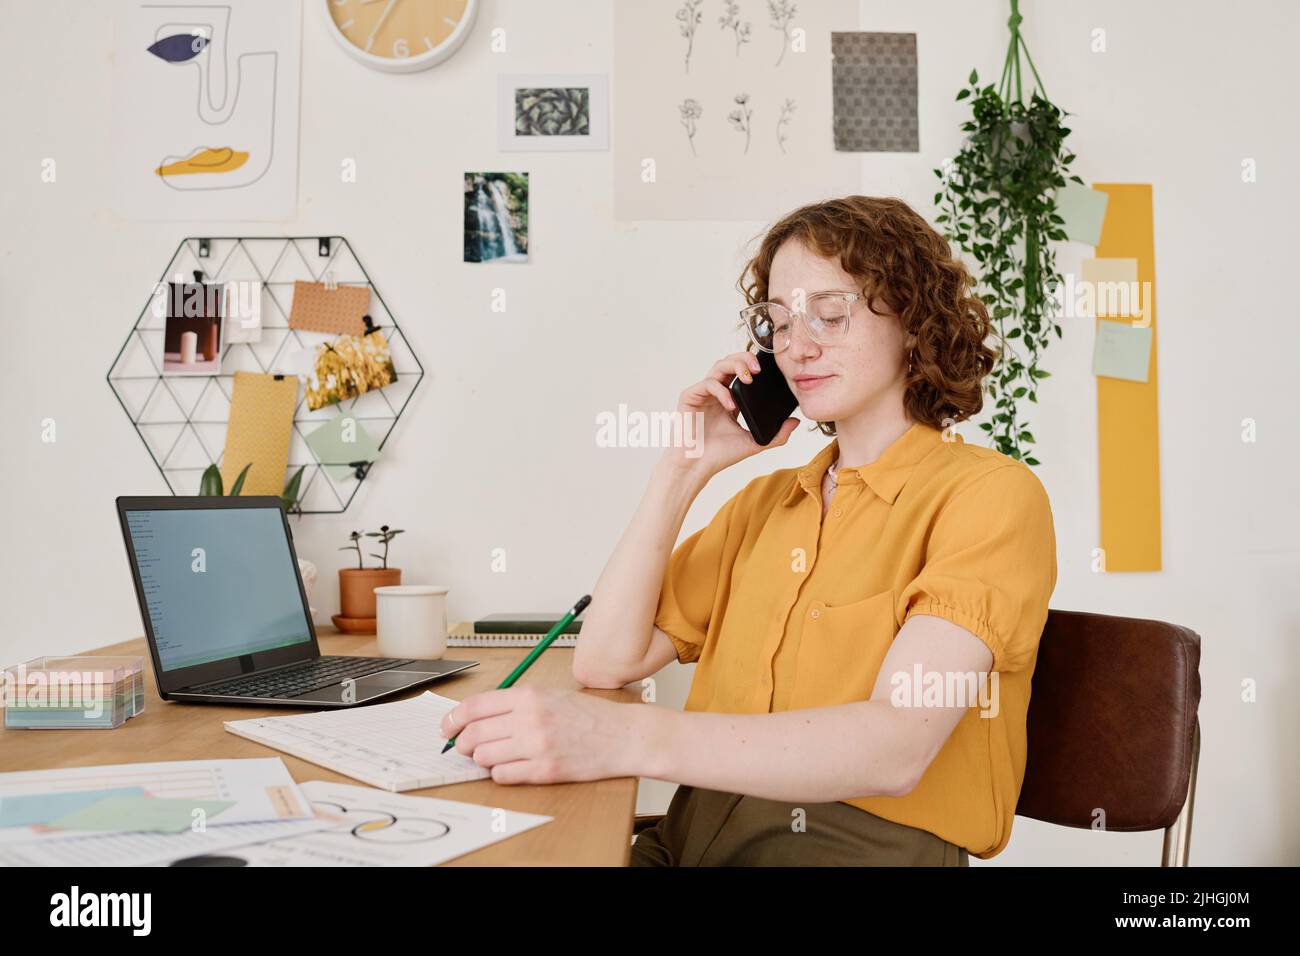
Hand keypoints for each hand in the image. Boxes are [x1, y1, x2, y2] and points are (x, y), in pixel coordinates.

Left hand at [440, 686, 647, 784]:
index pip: (474, 706)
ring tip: (493, 756)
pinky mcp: (545, 770)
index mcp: (529, 695)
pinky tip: (510, 767)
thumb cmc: (588, 716)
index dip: (453, 719)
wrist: (622, 736)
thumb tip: (476, 716)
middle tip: (465, 747)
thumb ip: (515, 702)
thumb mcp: (549, 695)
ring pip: (484, 756)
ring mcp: (537, 745)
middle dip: (463, 743)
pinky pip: (503, 776)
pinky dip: (500, 773)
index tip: (447, 728)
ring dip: (482, 759)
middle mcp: (529, 718)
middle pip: (473, 733)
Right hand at [660, 351, 798, 478]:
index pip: (741, 372)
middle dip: (745, 359)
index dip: (753, 366)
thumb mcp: (754, 442)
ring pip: (718, 366)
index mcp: (729, 398)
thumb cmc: (719, 455)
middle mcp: (716, 392)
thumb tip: (796, 421)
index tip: (769, 371)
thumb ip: (776, 434)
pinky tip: (731, 405)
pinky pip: (707, 384)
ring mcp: (702, 393)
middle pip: (730, 362)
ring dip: (735, 366)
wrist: (697, 467)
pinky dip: (721, 391)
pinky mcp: (690, 397)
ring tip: (748, 378)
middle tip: (758, 368)